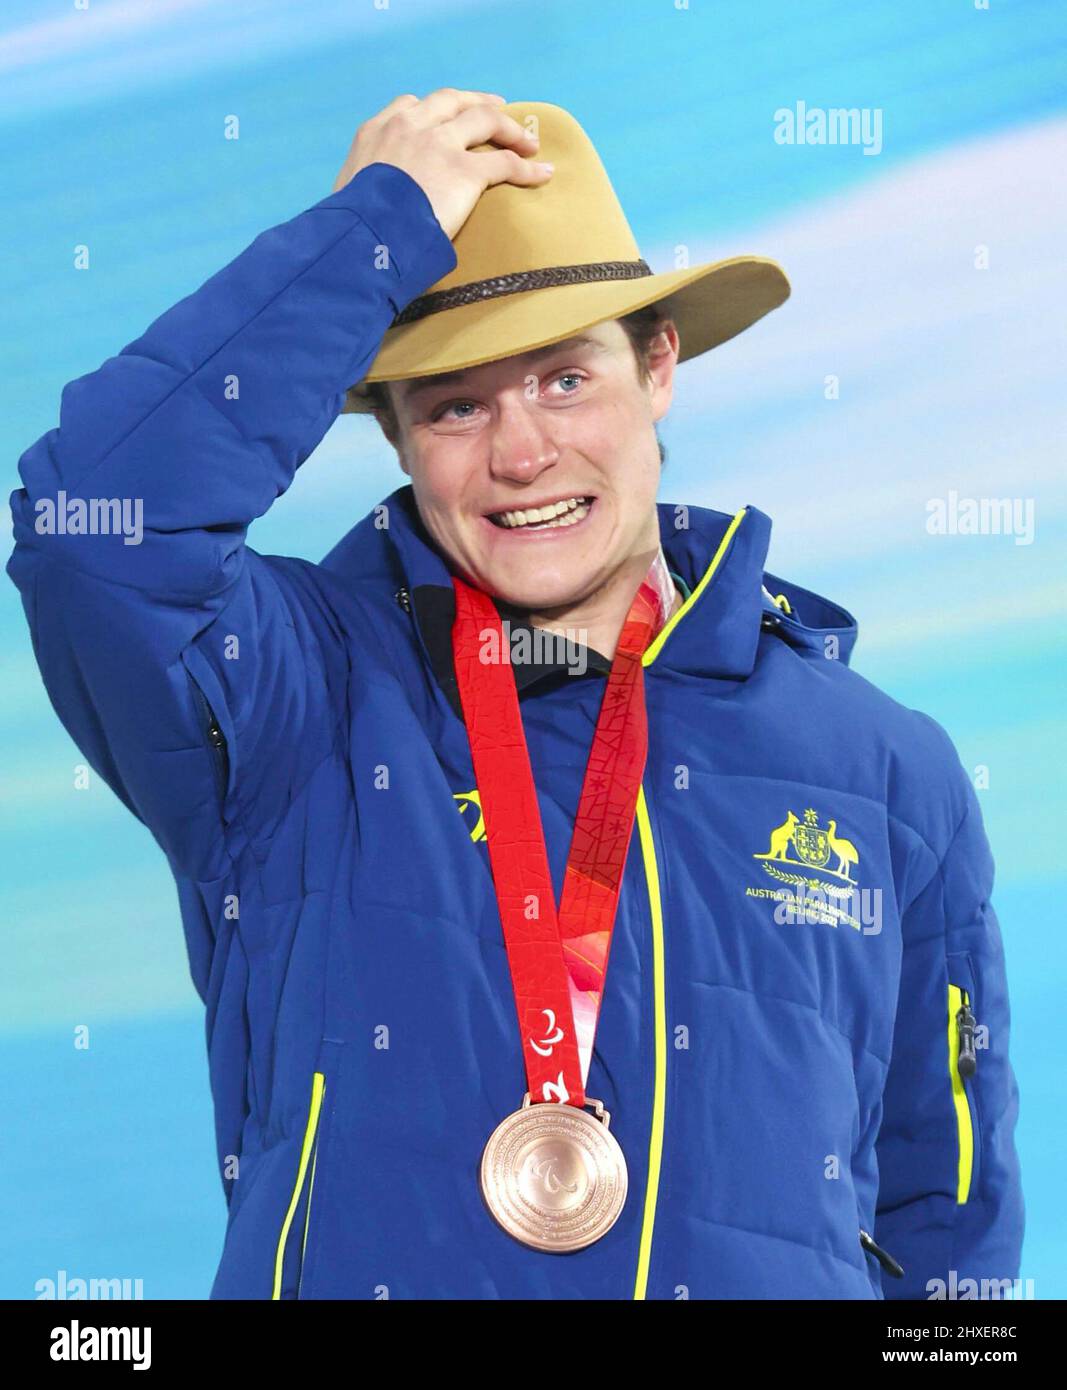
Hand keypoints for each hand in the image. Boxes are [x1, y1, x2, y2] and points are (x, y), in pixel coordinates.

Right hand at [332, 88, 552, 239]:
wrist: (364, 235)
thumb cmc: (351, 227)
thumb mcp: (347, 197)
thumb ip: (365, 188)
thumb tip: (370, 210)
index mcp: (376, 133)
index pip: (410, 106)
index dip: (435, 110)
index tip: (446, 118)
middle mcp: (409, 127)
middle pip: (451, 101)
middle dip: (476, 102)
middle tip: (495, 109)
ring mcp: (439, 145)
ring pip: (484, 120)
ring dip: (509, 128)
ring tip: (528, 142)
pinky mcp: (464, 170)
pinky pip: (506, 162)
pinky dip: (528, 168)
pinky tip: (542, 174)